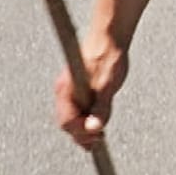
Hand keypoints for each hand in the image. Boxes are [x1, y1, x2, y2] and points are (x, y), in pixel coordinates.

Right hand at [54, 36, 128, 150]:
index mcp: (67, 90)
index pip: (67, 122)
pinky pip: (77, 107)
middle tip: (98, 141)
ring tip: (99, 134)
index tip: (97, 138)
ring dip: (84, 126)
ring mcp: (70, 87)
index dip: (81, 133)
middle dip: (81, 133)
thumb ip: (100, 109)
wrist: (111, 34)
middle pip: (67, 121)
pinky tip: (96, 120)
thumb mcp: (107, 85)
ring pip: (73, 115)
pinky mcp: (77, 85)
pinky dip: (86, 117)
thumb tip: (94, 129)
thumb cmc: (108, 55)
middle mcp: (64, 90)